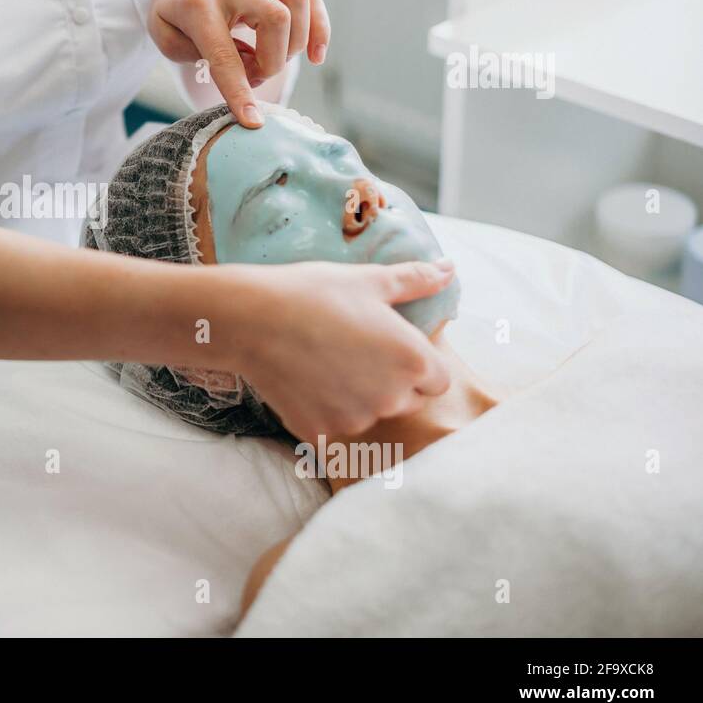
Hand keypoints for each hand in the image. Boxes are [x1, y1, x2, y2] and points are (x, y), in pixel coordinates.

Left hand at [147, 0, 329, 127]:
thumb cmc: (172, 15)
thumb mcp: (165, 38)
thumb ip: (198, 57)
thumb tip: (247, 67)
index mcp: (198, 5)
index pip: (224, 54)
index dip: (239, 91)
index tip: (253, 121)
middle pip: (276, 19)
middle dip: (272, 61)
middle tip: (253, 76)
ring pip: (297, 2)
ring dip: (295, 44)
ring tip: (272, 62)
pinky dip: (320, 28)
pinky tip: (315, 56)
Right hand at [215, 259, 453, 440]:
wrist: (252, 319)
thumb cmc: (313, 293)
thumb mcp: (368, 280)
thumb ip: (415, 279)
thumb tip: (450, 270)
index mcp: (413, 361)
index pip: (438, 380)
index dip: (416, 364)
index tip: (387, 347)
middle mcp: (392, 398)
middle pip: (406, 402)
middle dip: (389, 384)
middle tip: (352, 352)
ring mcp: (355, 420)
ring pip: (368, 415)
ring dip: (356, 399)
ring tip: (323, 363)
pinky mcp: (320, 432)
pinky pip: (331, 426)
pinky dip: (321, 410)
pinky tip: (302, 381)